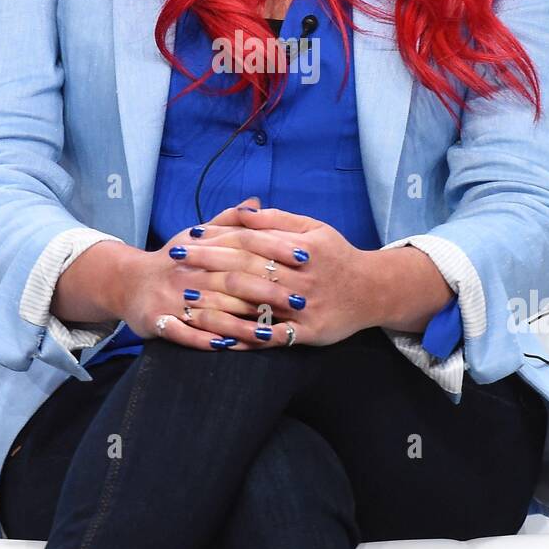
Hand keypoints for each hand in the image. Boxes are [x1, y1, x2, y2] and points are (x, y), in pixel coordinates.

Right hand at [118, 197, 285, 351]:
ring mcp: (171, 298)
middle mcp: (187, 272)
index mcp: (201, 248)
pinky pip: (182, 333)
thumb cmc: (175, 260)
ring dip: (241, 324)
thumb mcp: (197, 235)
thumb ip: (229, 221)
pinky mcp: (157, 321)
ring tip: (270, 333)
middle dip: (267, 291)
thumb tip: (257, 202)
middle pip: (231, 280)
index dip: (274, 249)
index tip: (304, 257)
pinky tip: (226, 347)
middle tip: (299, 300)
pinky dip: (203, 340)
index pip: (243, 244)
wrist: (129, 282)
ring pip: (210, 311)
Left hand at [174, 203, 375, 348]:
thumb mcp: (314, 227)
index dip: (215, 240)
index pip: (249, 242)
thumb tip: (242, 210)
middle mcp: (301, 277)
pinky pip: (270, 338)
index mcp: (301, 247)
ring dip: (216, 304)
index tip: (187, 238)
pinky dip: (243, 338)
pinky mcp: (307, 333)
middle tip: (175, 263)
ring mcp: (304, 307)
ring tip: (185, 301)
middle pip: (245, 271)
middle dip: (206, 267)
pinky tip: (217, 338)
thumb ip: (278, 220)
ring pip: (253, 306)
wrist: (373, 290)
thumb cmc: (337, 255)